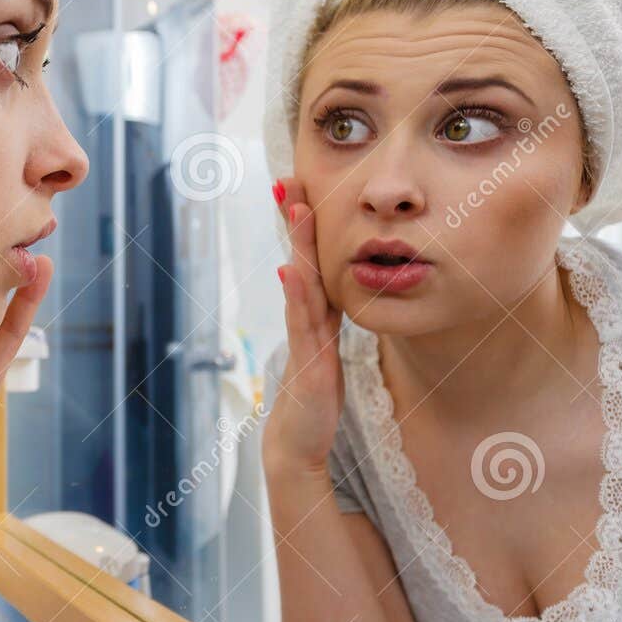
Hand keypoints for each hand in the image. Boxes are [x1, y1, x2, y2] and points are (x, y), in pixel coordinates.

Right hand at [262, 178, 344, 481]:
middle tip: (288, 180)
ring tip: (297, 208)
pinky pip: (302, 323)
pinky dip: (296, 295)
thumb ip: (328, 320)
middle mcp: (305, 320)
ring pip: (301, 284)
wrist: (298, 441)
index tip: (303, 187)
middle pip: (301, 262)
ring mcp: (303, 339)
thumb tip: (332, 290)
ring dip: (298, 244)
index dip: (308, 227)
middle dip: (295, 221)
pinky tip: (292, 270)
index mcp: (316, 316)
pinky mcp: (307, 363)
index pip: (313, 262)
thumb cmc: (315, 397)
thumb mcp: (327, 350)